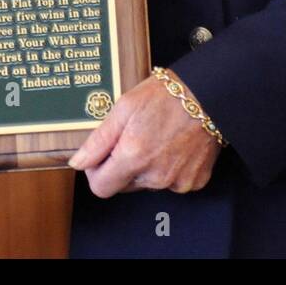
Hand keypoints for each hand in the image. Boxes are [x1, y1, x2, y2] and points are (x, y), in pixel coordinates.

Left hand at [68, 70, 221, 196]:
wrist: (207, 96)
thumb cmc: (165, 96)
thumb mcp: (123, 108)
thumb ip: (98, 141)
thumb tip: (78, 163)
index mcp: (134, 157)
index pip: (101, 188)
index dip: (96, 171)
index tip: (102, 156)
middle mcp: (155, 176)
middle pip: (124, 185)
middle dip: (121, 165)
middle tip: (131, 137)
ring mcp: (177, 182)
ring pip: (147, 183)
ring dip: (145, 166)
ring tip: (155, 136)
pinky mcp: (194, 182)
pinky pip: (171, 182)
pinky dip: (168, 168)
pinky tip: (172, 145)